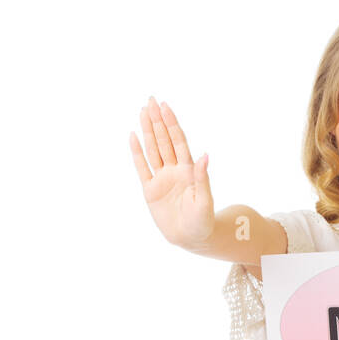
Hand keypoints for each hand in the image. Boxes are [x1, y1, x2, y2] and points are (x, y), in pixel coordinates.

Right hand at [129, 96, 213, 248]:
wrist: (190, 239)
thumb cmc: (202, 221)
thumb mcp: (205, 201)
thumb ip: (203, 178)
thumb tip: (204, 155)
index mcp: (188, 170)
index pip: (178, 142)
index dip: (172, 124)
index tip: (165, 107)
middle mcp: (174, 170)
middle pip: (164, 141)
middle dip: (158, 120)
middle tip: (151, 100)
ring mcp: (161, 179)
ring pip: (153, 150)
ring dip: (148, 131)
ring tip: (142, 111)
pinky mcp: (150, 190)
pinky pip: (142, 168)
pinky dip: (137, 153)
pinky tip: (133, 136)